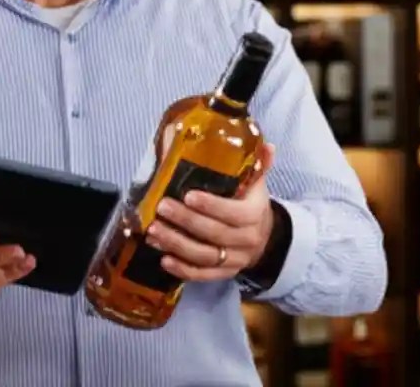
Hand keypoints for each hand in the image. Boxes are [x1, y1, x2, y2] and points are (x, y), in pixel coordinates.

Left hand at [145, 142, 276, 282]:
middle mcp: (247, 239)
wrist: (263, 237)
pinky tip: (163, 259)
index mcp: (255, 214)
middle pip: (214, 234)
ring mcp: (235, 260)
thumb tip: (266, 145)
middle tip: (161, 208)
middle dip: (186, 221)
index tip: (188, 196)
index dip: (211, 206)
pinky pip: (203, 276)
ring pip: (205, 256)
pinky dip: (183, 270)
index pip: (234, 213)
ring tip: (153, 231)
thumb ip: (258, 165)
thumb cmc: (250, 204)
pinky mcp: (224, 274)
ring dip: (177, 244)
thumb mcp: (256, 184)